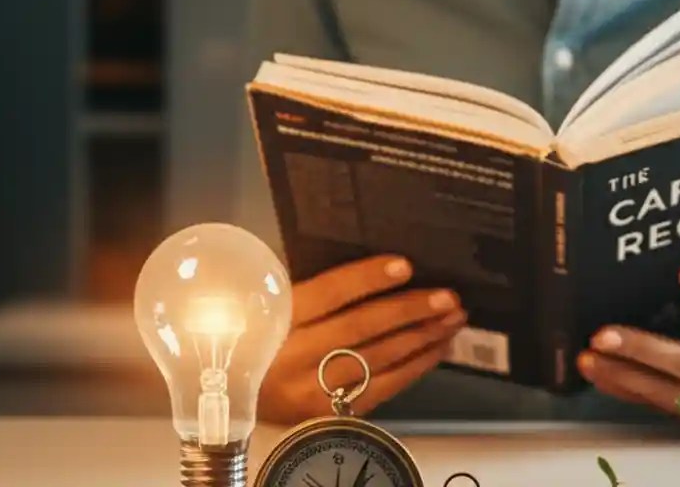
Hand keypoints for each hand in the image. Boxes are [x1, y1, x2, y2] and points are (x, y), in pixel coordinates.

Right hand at [259, 255, 465, 423]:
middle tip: (448, 298)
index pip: (328, 293)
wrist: (226, 391)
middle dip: (411, 311)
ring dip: (422, 338)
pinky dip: (414, 367)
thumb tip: (378, 270)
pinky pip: (380, 388)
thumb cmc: (256, 334)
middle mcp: (292, 356)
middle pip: (360, 328)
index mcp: (276, 317)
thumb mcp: (270, 304)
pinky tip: (437, 349)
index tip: (406, 266)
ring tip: (453, 319)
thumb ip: (313, 291)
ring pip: (377, 360)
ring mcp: (309, 389)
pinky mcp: (326, 413)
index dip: (368, 279)